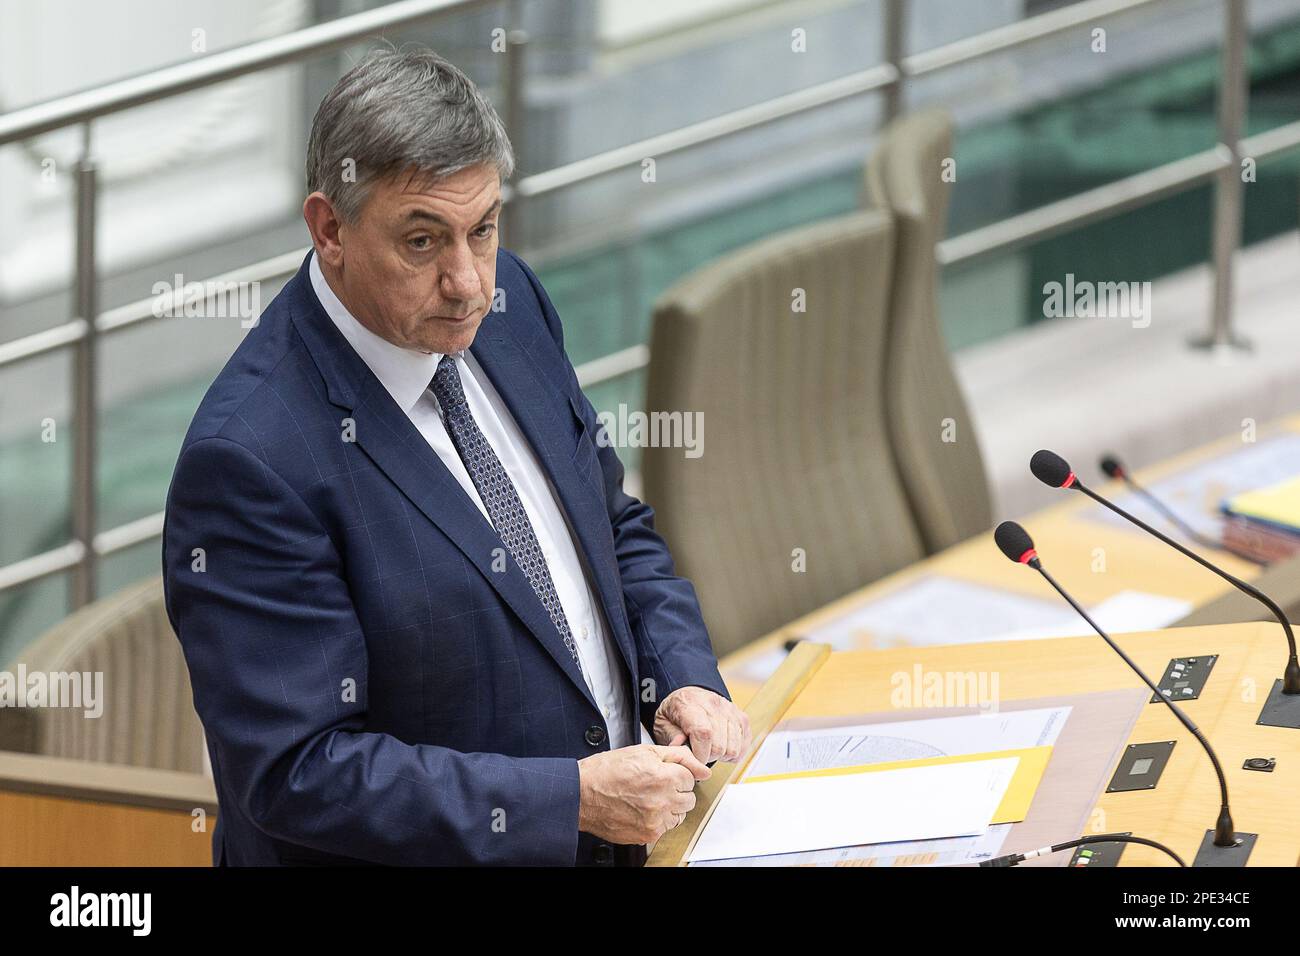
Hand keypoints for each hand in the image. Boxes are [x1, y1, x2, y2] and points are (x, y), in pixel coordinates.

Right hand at [577, 744, 710, 844]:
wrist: (581, 794)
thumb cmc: (607, 771)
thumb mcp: (644, 751)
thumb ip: (679, 757)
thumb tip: (704, 769)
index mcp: (663, 776)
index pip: (691, 777)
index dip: (676, 773)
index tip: (663, 773)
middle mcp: (662, 800)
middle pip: (689, 798)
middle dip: (676, 789)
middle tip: (655, 784)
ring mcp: (656, 820)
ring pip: (680, 814)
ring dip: (670, 806)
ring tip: (648, 797)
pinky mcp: (648, 835)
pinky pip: (666, 828)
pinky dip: (658, 820)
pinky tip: (642, 809)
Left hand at [653, 686, 750, 764]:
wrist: (690, 696)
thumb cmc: (676, 711)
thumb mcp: (662, 723)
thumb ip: (670, 737)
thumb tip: (679, 749)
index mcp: (691, 704)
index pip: (703, 733)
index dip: (700, 754)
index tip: (694, 761)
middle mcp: (714, 705)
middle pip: (719, 745)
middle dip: (707, 757)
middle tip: (698, 753)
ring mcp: (731, 710)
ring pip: (733, 749)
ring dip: (721, 756)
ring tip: (709, 749)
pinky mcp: (742, 718)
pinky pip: (743, 746)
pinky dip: (732, 753)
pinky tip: (721, 747)